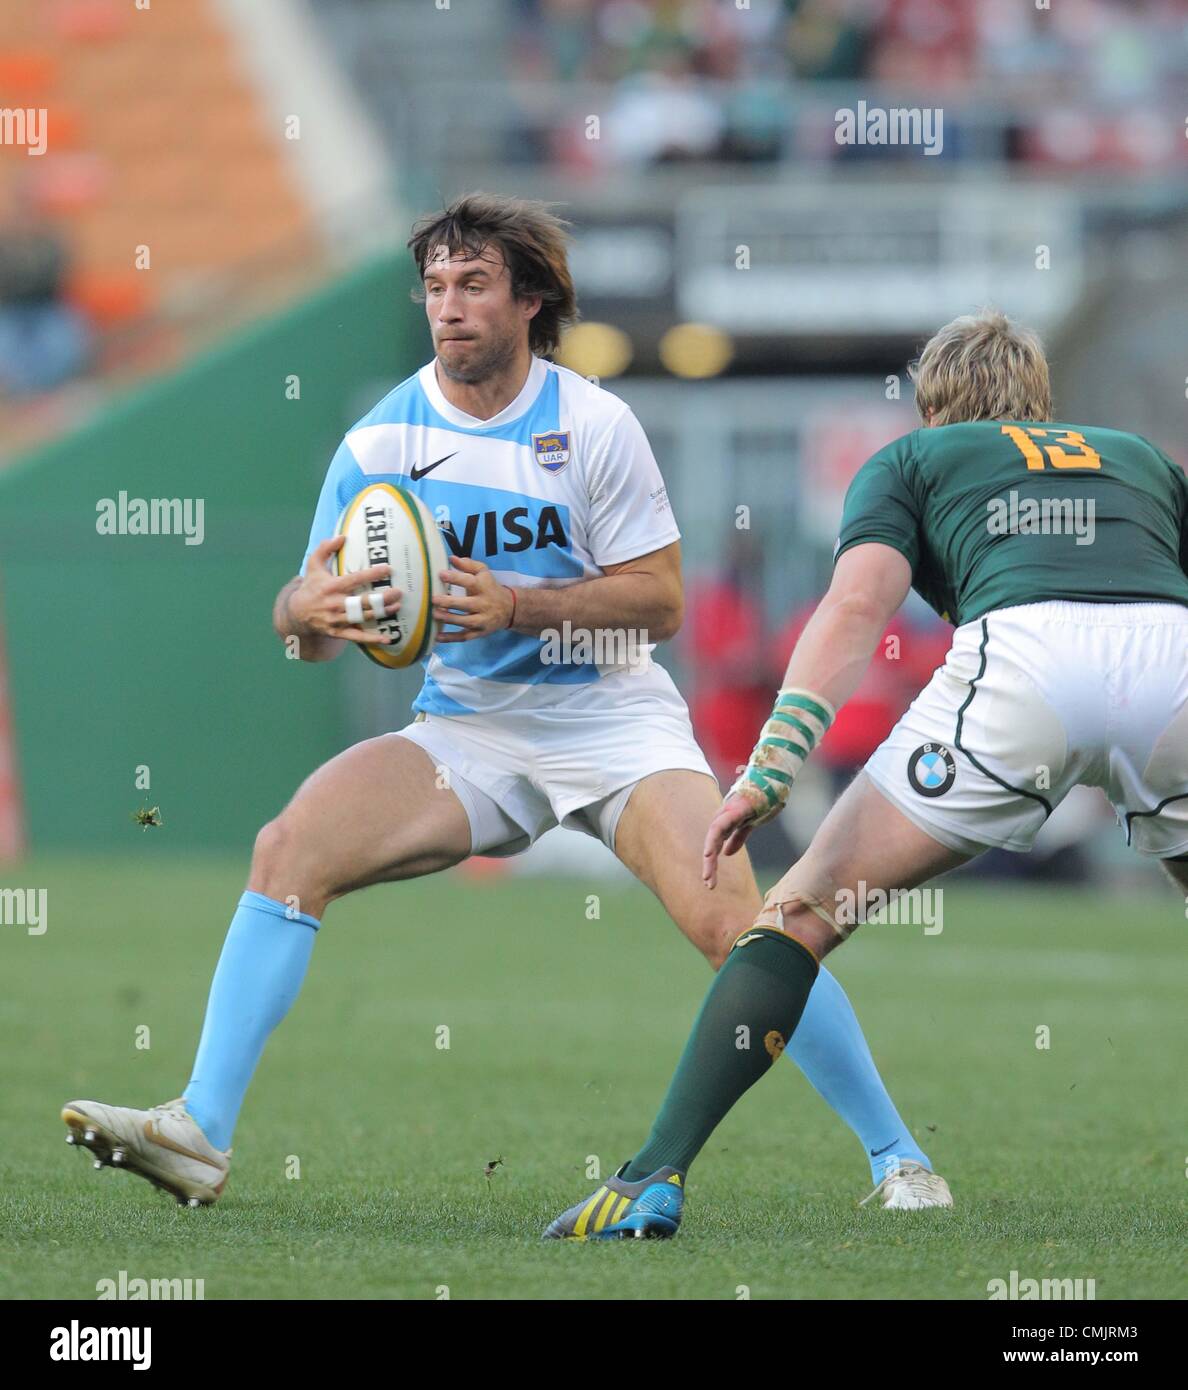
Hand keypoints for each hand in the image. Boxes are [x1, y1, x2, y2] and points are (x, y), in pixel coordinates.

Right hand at [287, 536, 402, 646]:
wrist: (296, 614)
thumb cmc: (310, 587)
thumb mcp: (313, 565)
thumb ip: (325, 548)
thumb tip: (341, 536)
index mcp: (332, 586)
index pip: (355, 579)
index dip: (372, 574)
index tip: (388, 568)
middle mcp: (335, 604)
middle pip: (362, 601)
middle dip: (382, 598)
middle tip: (398, 592)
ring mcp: (337, 619)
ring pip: (363, 617)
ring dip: (381, 613)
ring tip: (397, 607)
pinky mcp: (338, 632)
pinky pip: (357, 637)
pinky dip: (372, 639)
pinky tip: (388, 639)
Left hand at [432, 555, 514, 641]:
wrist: (509, 609)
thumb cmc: (490, 588)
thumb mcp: (483, 573)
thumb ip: (468, 565)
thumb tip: (451, 558)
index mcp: (484, 587)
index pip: (470, 582)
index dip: (455, 578)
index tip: (441, 574)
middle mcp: (484, 604)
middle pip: (467, 605)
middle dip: (450, 603)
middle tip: (434, 599)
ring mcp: (482, 620)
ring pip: (465, 622)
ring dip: (449, 619)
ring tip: (434, 614)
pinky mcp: (479, 633)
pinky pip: (464, 637)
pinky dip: (451, 638)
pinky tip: (437, 637)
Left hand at [702, 789, 764, 889]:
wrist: (774, 777)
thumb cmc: (763, 798)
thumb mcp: (751, 823)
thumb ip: (738, 837)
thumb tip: (727, 854)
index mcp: (728, 823)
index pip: (717, 845)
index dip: (712, 863)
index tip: (711, 882)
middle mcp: (725, 818)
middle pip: (713, 844)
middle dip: (710, 866)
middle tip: (708, 885)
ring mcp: (729, 812)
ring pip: (713, 836)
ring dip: (709, 857)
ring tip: (707, 877)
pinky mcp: (735, 808)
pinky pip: (721, 825)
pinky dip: (714, 840)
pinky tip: (709, 854)